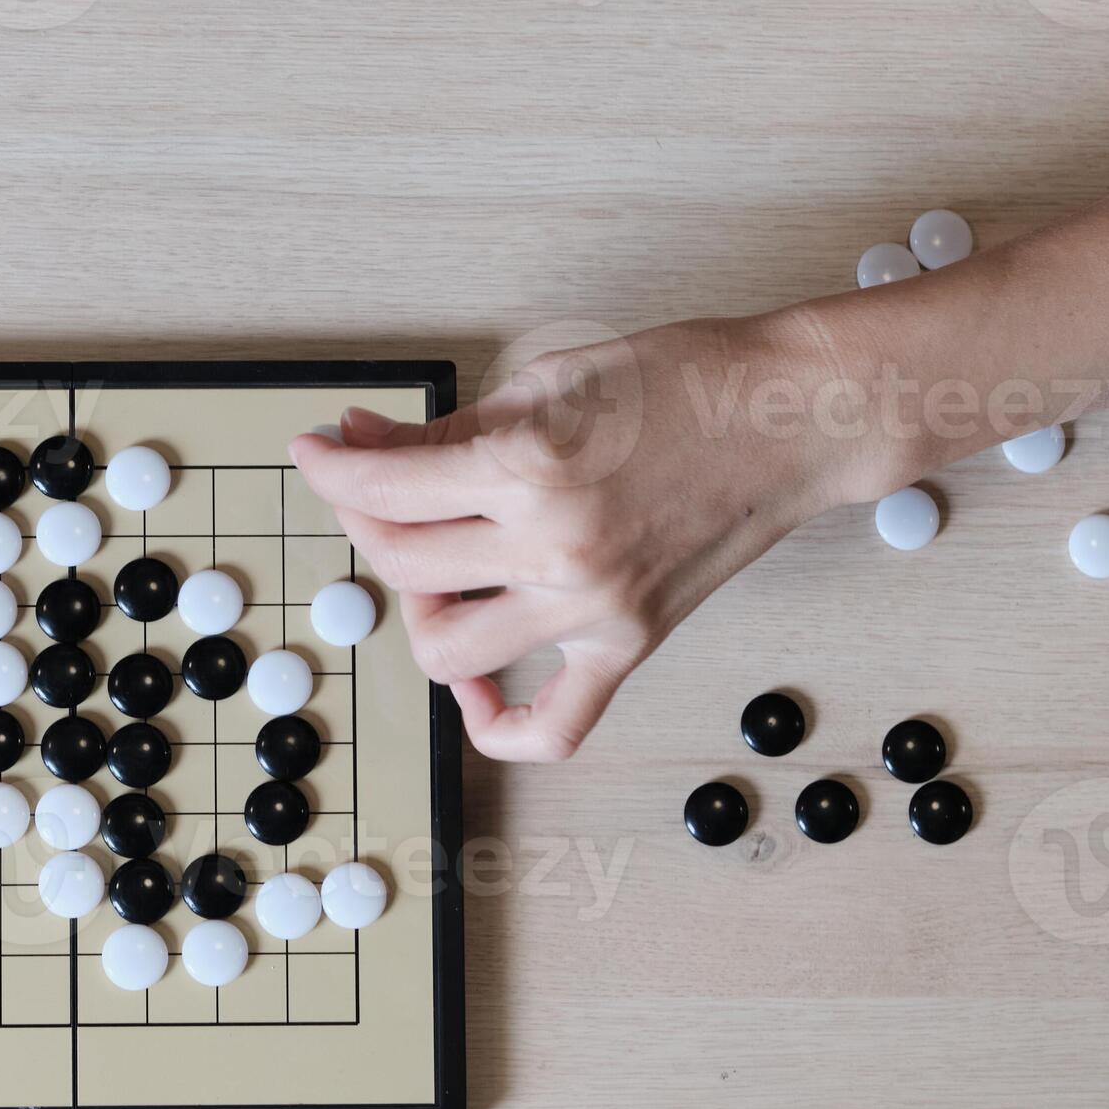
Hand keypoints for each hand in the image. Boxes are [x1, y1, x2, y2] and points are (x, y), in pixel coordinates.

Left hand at [289, 318, 859, 761]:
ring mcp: (594, 610)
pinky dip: (498, 723)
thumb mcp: (548, 380)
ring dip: (420, 610)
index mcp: (530, 470)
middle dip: (367, 520)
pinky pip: (551, 729)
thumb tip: (364, 444)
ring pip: (449, 654)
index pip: (386, 490)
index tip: (317, 454)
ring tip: (436, 563)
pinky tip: (476, 684)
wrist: (790, 419)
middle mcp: (557, 551)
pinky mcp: (629, 644)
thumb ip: (447, 429)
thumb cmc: (685, 382)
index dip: (331, 469)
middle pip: (403, 567)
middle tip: (378, 487)